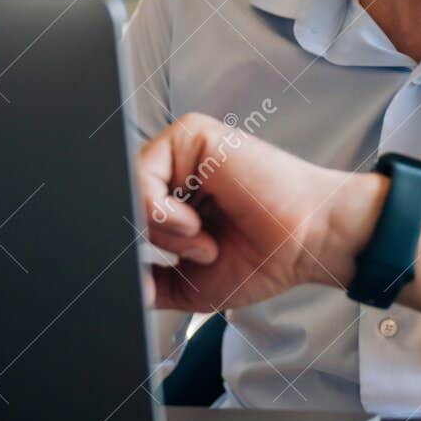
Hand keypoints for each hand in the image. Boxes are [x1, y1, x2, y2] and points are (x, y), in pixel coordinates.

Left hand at [138, 112, 385, 311]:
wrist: (306, 243)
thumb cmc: (264, 257)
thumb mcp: (188, 285)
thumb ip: (148, 284)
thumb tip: (115, 284)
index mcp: (176, 198)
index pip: (124, 212)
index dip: (129, 244)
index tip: (153, 268)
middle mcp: (177, 171)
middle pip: (121, 201)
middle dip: (150, 243)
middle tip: (196, 254)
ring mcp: (184, 152)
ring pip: (129, 191)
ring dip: (163, 232)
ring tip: (205, 241)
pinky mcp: (192, 136)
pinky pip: (143, 174)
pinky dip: (160, 211)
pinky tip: (196, 222)